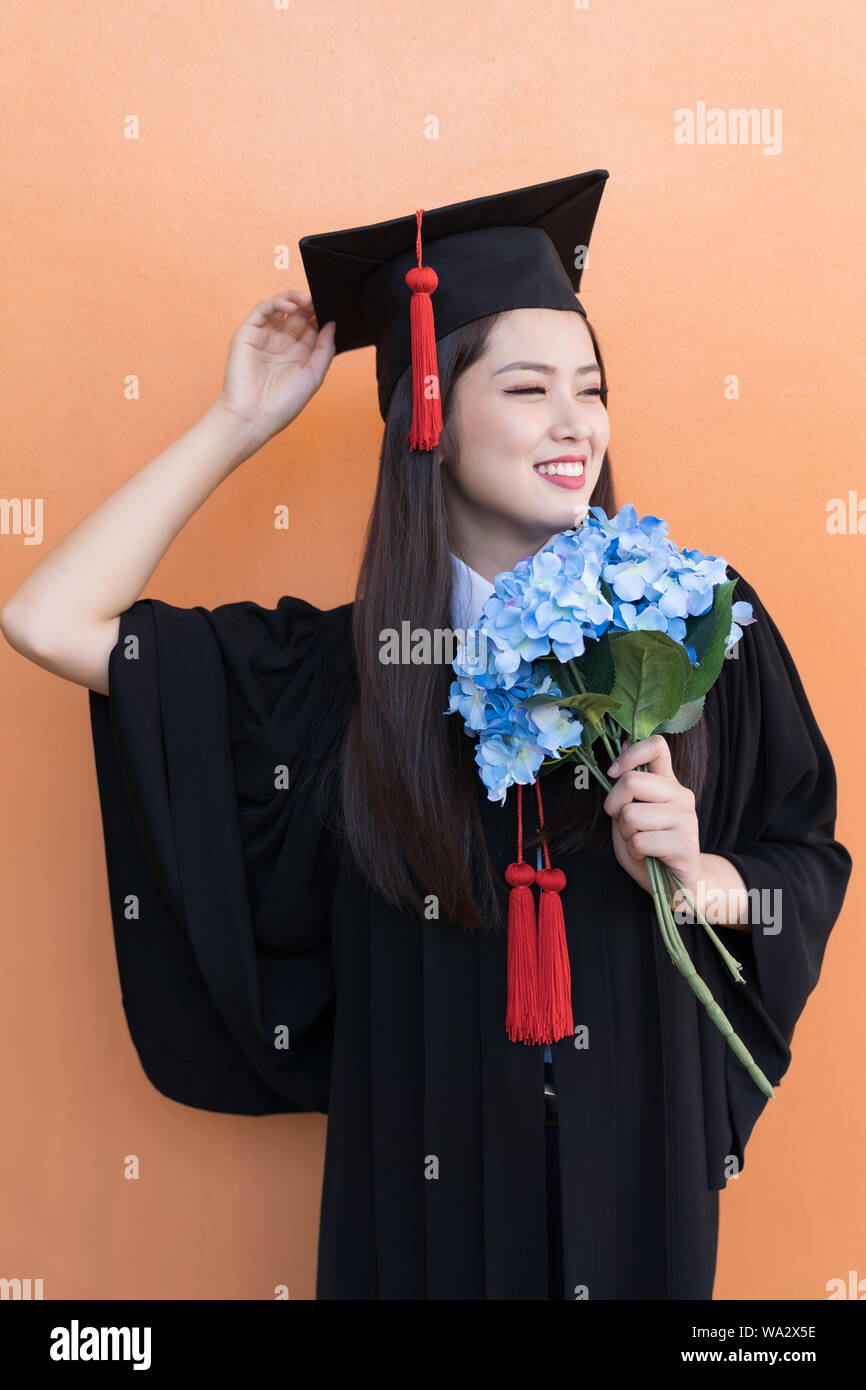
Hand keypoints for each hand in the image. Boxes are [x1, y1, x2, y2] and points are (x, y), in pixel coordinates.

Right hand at [215, 290, 335, 441]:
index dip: (321, 317)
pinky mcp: (248, 333)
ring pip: (280, 308)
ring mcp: (265, 337)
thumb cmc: (283, 403)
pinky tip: (291, 307)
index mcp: (298, 355)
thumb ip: (325, 349)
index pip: (312, 328)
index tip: (332, 310)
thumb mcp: (314, 375)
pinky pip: (263, 310)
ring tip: (308, 300)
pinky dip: (277, 303)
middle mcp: (282, 344)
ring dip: (295, 299)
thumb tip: (332, 324)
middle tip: (320, 300)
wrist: (254, 415)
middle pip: (298, 315)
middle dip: (310, 306)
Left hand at [603, 734, 701, 899]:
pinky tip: (647, 856)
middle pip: (632, 781)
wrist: (675, 885)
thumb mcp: (629, 814)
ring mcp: (686, 818)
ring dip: (625, 834)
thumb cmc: (648, 848)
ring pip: (631, 815)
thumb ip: (626, 788)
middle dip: (613, 805)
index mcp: (668, 783)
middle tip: (623, 824)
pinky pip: (640, 840)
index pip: (657, 746)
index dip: (629, 754)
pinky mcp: (685, 844)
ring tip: (639, 843)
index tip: (614, 773)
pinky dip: (634, 851)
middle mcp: (681, 795)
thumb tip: (621, 742)